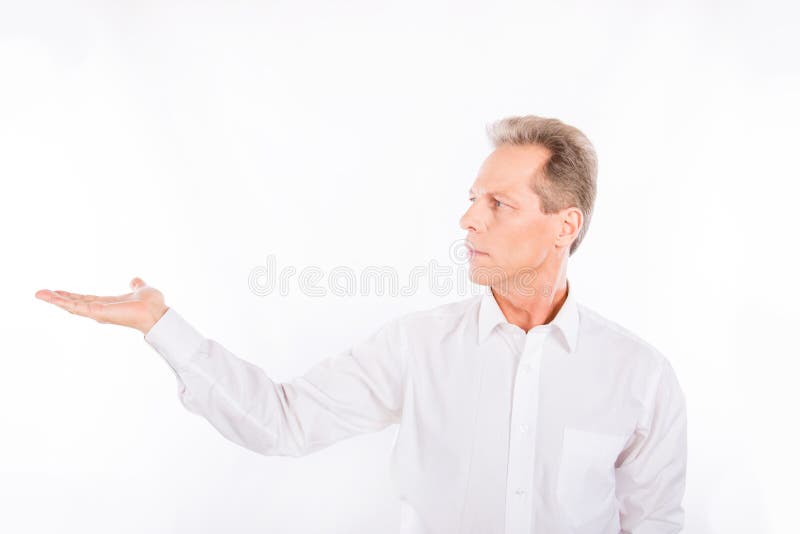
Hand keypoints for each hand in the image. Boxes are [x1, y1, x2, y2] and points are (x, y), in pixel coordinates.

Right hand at [35, 277, 168, 334]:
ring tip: (40, 294)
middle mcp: (101, 310)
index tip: (58, 292)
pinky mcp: (99, 314)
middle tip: (40, 293)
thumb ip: (136, 285)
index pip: (85, 300)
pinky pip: (78, 308)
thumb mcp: (141, 289)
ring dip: (55, 300)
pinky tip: (52, 298)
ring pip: (72, 306)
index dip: (71, 296)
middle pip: (74, 304)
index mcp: (107, 304)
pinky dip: (64, 303)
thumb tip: (135, 280)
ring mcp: (99, 313)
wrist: (158, 312)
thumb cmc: (152, 304)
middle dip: (57, 298)